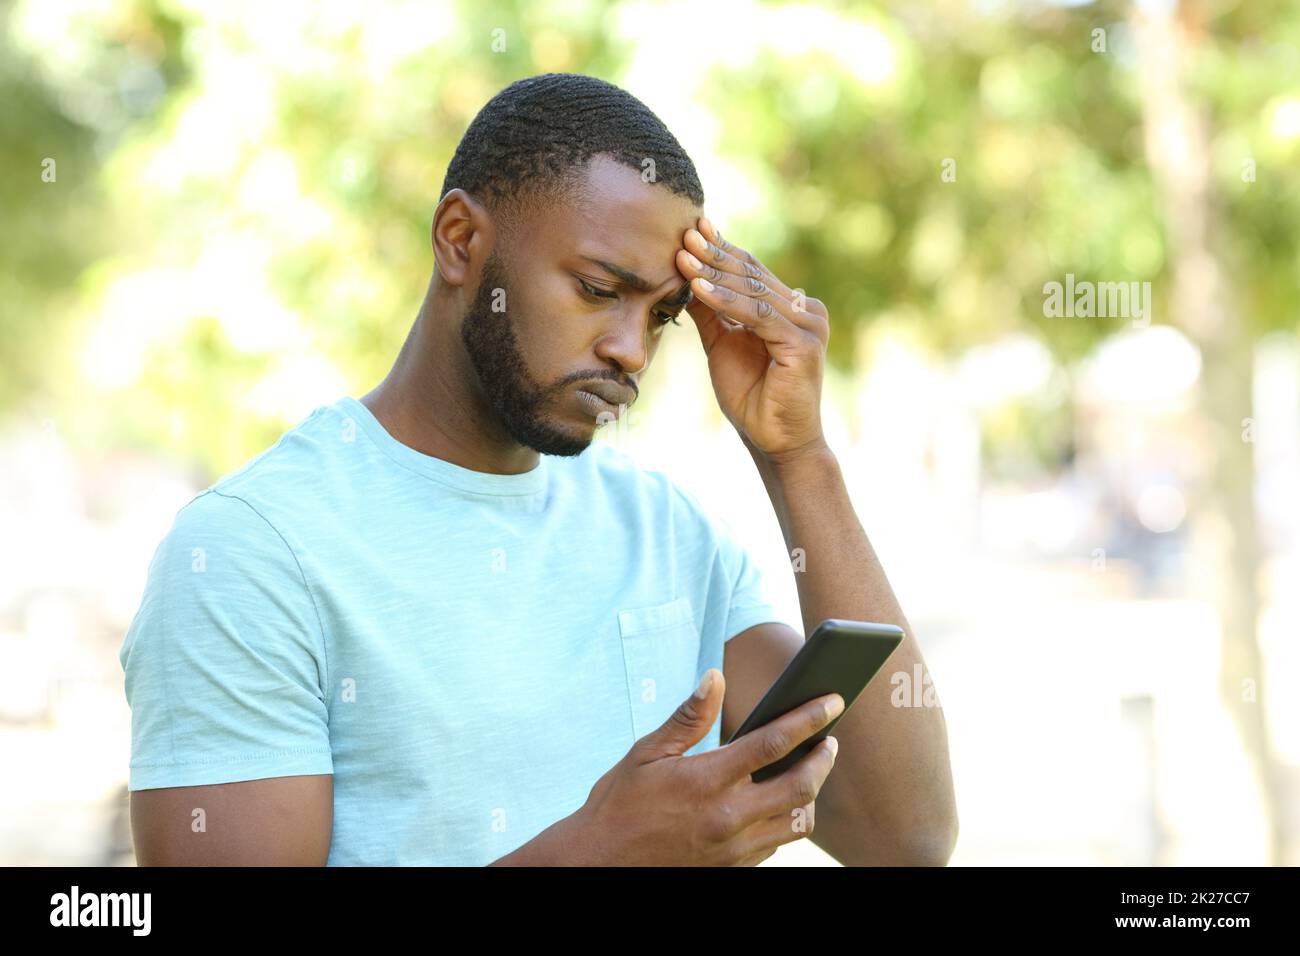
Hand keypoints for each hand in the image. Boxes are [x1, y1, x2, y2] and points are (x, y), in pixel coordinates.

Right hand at [573, 668, 842, 865]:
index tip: (832, 701)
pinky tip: (778, 803)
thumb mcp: (646, 752)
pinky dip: (787, 820)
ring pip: (797, 822)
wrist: (598, 864)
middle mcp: (728, 817)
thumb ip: (688, 717)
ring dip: (811, 794)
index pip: (774, 743)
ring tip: (810, 771)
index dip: (809, 718)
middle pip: (801, 786)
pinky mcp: (733, 868)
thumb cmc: (618, 805)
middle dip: (824, 759)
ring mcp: (733, 848)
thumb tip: (714, 677)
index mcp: (707, 780)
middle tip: (830, 740)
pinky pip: (776, 843)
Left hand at [675, 217, 830, 460]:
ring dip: (715, 273)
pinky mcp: (803, 344)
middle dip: (716, 254)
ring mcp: (809, 326)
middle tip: (685, 233)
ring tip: (683, 256)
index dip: (722, 249)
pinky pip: (757, 316)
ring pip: (753, 292)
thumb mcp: (722, 346)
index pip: (752, 272)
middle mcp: (806, 311)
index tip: (692, 229)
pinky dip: (726, 301)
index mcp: (790, 308)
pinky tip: (699, 289)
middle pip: (753, 275)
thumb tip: (685, 278)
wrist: (775, 443)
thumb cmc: (752, 399)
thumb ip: (711, 313)